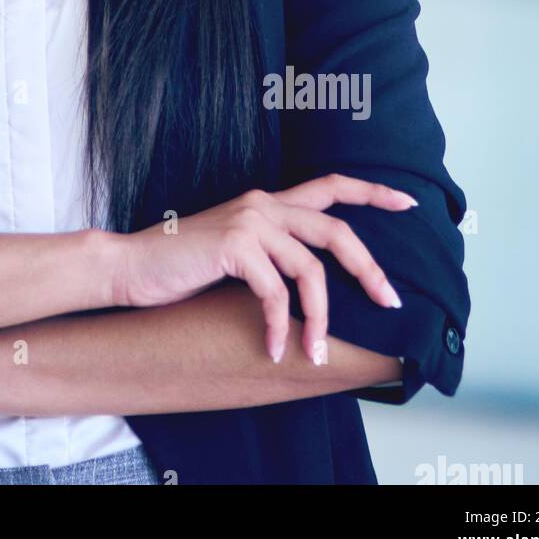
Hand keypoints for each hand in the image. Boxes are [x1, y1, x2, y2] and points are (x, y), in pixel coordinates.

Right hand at [113, 174, 415, 364]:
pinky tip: (276, 348)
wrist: (130, 265)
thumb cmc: (179, 265)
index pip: (330, 186)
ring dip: (321, 318)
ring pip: (311, 269)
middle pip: (336, 231)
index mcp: (266, 202)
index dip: (371, 192)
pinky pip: (275, 293)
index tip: (408, 204)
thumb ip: (271, 252)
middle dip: (370, 269)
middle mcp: (263, 204)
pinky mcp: (234, 246)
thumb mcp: (234, 251)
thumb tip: (313, 282)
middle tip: (390, 302)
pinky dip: (281, 326)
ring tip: (316, 352)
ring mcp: (249, 222)